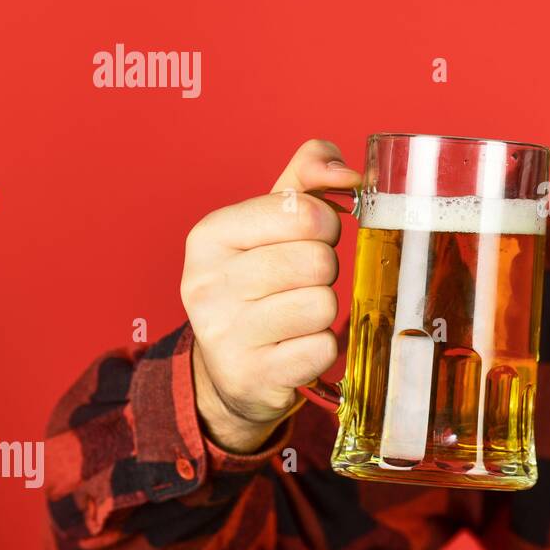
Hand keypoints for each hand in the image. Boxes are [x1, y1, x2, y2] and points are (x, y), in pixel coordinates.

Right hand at [180, 139, 361, 452]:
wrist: (229, 369)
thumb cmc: (260, 283)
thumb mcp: (270, 222)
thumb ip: (307, 176)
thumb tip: (345, 171)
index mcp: (209, 235)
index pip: (303, 212)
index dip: (325, 223)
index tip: (313, 236)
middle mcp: (205, 284)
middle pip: (317, 260)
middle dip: (324, 270)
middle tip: (304, 281)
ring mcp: (224, 335)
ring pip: (323, 304)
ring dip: (325, 310)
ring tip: (298, 314)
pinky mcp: (251, 377)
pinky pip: (323, 349)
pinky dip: (322, 348)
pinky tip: (297, 346)